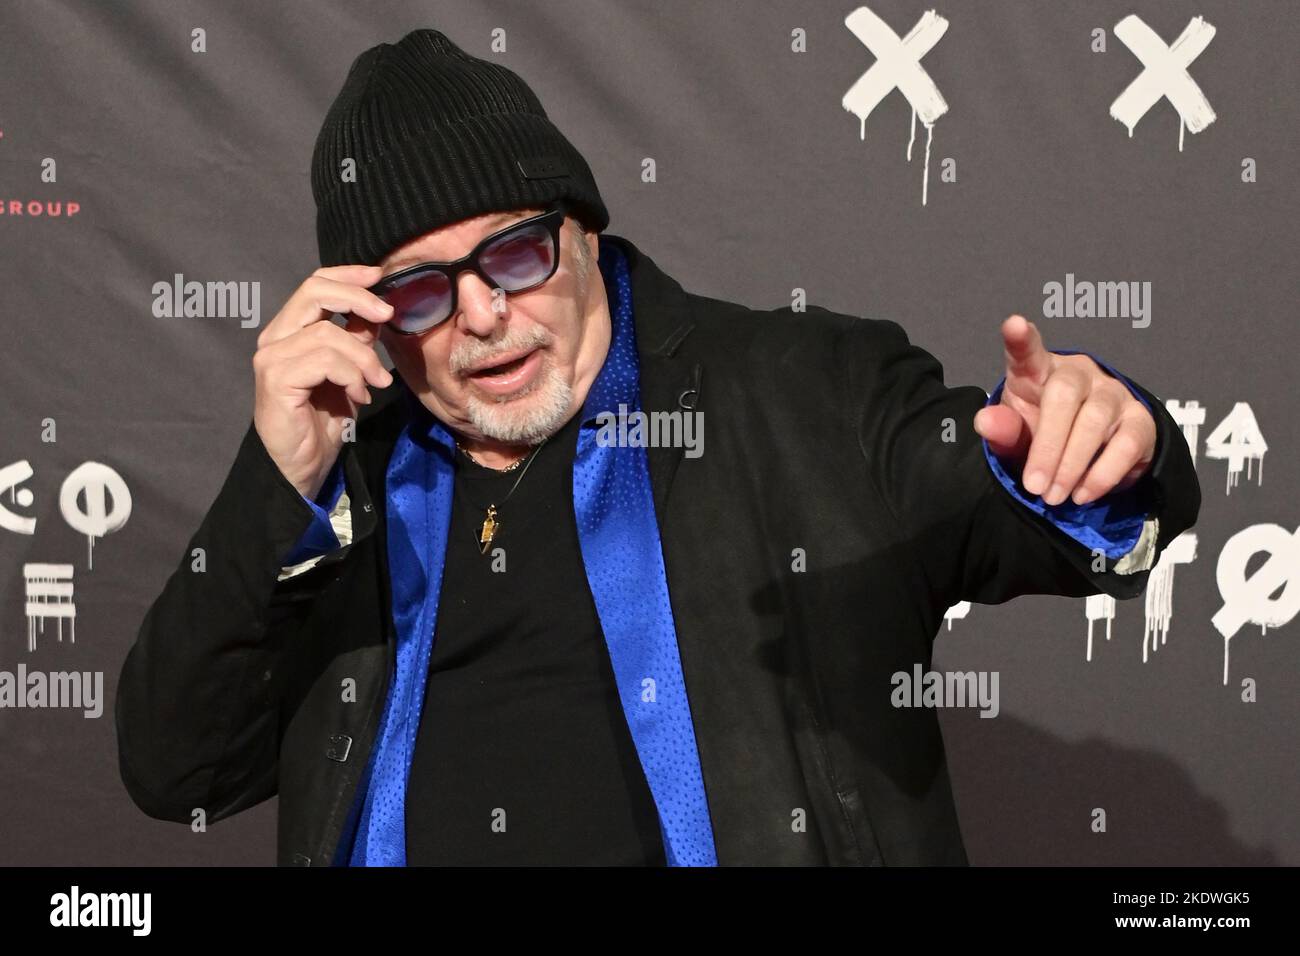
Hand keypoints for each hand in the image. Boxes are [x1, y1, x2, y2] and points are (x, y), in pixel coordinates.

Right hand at [253, 265, 395, 499]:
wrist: (304, 465)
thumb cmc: (324, 420)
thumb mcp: (350, 372)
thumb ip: (356, 341)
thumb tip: (377, 311)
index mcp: (290, 331)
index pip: (314, 284)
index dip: (347, 275)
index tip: (379, 276)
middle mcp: (275, 338)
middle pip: (314, 292)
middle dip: (358, 298)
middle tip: (387, 315)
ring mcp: (271, 358)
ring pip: (328, 333)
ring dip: (363, 358)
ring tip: (376, 383)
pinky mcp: (276, 380)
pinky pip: (325, 361)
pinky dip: (351, 376)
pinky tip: (358, 396)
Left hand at [972, 315, 1155, 506]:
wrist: (1086, 459)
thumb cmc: (1041, 435)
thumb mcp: (1014, 438)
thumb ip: (1002, 431)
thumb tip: (984, 420)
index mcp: (1037, 372)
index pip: (1027, 353)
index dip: (1020, 340)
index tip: (1014, 325)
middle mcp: (1078, 373)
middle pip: (1064, 394)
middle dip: (1048, 446)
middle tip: (1034, 486)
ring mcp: (1112, 393)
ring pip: (1095, 420)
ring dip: (1072, 465)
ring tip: (1054, 497)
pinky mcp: (1140, 420)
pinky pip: (1127, 444)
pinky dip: (1103, 474)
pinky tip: (1083, 494)